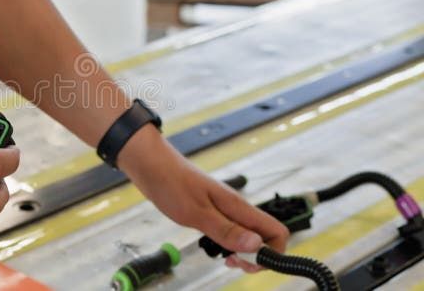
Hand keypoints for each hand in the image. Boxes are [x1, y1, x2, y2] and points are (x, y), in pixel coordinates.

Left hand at [118, 127, 288, 272]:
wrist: (150, 163)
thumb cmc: (170, 182)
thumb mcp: (196, 213)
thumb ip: (226, 230)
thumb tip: (257, 246)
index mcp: (238, 206)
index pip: (276, 231)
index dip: (271, 252)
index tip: (250, 262)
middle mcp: (236, 207)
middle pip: (264, 236)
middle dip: (255, 256)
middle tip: (232, 262)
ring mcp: (224, 208)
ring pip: (247, 235)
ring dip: (241, 251)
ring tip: (222, 258)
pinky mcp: (212, 210)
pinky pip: (231, 230)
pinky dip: (227, 243)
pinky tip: (212, 245)